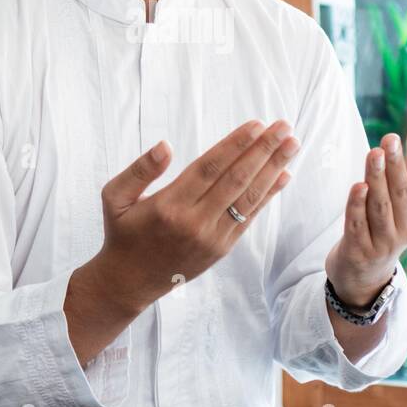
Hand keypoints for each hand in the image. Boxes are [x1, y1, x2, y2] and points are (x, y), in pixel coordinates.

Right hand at [91, 119, 299, 310]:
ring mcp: (212, 237)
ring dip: (273, 169)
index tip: (257, 125)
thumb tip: (165, 146)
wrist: (130, 281)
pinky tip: (283, 175)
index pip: (209, 168)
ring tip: (292, 145)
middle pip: (236, 179)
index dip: (235, 145)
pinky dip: (268, 195)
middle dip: (263, 151)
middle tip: (285, 127)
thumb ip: (139, 170)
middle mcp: (194, 222)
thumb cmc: (122, 232)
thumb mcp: (114, 197)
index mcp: (169, 206)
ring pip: (248, 198)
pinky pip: (249, 217)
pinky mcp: (222, 248)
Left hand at [325, 127, 406, 308]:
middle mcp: (404, 229)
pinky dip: (357, 206)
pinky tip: (357, 185)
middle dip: (396, 164)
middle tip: (390, 138)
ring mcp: (382, 242)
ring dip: (377, 179)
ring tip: (374, 153)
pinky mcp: (358, 251)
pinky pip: (357, 225)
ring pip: (380, 206)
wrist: (364, 278)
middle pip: (401, 192)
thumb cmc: (386, 234)